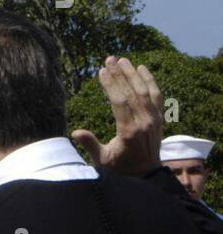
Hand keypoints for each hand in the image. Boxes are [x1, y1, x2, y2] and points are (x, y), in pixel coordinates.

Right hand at [71, 56, 164, 175]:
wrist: (146, 174)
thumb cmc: (120, 167)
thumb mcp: (102, 159)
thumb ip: (90, 145)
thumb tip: (75, 132)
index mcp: (128, 131)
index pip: (119, 102)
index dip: (111, 85)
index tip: (102, 70)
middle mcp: (144, 123)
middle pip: (131, 92)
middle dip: (120, 74)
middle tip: (109, 59)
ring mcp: (154, 119)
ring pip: (144, 91)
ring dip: (133, 74)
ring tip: (123, 60)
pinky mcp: (159, 118)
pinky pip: (156, 95)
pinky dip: (151, 81)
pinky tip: (142, 69)